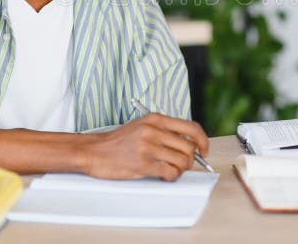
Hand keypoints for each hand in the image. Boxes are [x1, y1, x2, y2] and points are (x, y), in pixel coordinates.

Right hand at [82, 113, 208, 180]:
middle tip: (182, 165)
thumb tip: (190, 144)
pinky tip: (163, 175)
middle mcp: (154, 130)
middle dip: (190, 160)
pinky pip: (170, 172)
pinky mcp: (143, 163)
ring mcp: (148, 147)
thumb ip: (164, 131)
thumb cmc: (118, 141)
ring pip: (182, 161)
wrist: (94, 151)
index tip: (203, 150)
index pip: (191, 127)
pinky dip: (171, 177)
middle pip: (189, 147)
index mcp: (156, 119)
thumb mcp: (142, 126)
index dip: (202, 141)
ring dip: (180, 169)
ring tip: (170, 170)